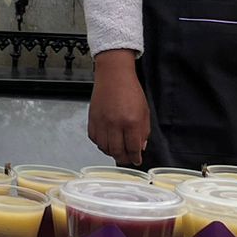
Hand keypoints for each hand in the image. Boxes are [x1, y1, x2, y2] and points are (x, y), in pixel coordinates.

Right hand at [87, 50, 149, 165]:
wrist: (114, 76)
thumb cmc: (130, 90)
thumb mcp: (144, 111)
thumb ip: (143, 131)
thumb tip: (140, 146)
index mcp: (132, 122)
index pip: (133, 148)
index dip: (135, 158)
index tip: (136, 160)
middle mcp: (115, 124)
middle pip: (117, 151)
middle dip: (123, 158)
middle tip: (127, 159)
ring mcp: (102, 122)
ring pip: (104, 147)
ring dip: (111, 152)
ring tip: (117, 151)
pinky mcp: (92, 119)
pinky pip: (94, 139)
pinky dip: (100, 143)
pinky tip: (106, 141)